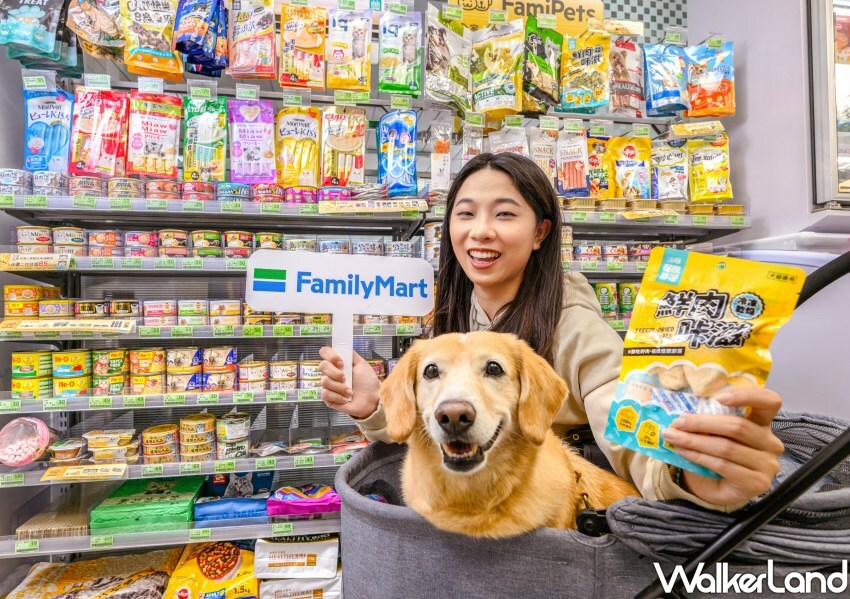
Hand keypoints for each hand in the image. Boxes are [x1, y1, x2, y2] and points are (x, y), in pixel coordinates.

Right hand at [319, 347, 380, 418]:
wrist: (371, 400)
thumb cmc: (368, 383)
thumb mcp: (362, 365)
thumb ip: (351, 355)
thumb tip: (342, 346)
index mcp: (338, 363)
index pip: (325, 352)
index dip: (330, 355)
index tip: (341, 362)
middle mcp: (331, 373)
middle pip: (322, 365)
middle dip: (335, 373)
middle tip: (345, 378)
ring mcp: (328, 386)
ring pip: (324, 381)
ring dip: (340, 387)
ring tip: (349, 392)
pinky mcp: (328, 398)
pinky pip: (325, 394)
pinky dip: (338, 396)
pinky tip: (345, 398)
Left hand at [661, 387, 783, 505]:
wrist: (719, 489)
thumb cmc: (717, 455)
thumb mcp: (716, 433)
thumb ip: (710, 420)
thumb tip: (682, 411)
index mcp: (763, 423)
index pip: (769, 401)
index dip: (747, 396)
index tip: (718, 398)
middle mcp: (770, 443)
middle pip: (737, 426)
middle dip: (701, 423)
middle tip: (677, 422)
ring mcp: (767, 465)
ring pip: (726, 447)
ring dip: (694, 441)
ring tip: (672, 436)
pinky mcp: (757, 483)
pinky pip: (722, 465)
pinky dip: (698, 456)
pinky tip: (683, 451)